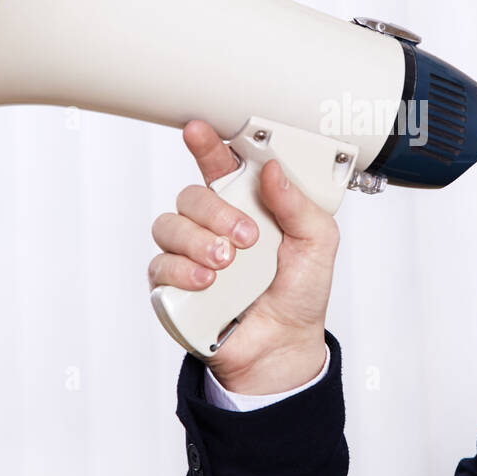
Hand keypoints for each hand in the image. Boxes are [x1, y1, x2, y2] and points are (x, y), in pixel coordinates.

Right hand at [148, 120, 337, 393]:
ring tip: (227, 263)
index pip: (220, 166)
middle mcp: (214, 226)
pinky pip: (159, 264)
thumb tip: (273, 170)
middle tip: (245, 237)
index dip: (206, 146)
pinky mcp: (173, 285)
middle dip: (216, 212)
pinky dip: (183, 270)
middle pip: (191, 195)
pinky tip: (208, 281)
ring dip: (198, 241)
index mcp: (247, 206)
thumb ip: (298, 204)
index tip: (198, 130)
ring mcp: (190, 254)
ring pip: (169, 226)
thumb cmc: (299, 292)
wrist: (285, 345)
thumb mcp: (317, 242)